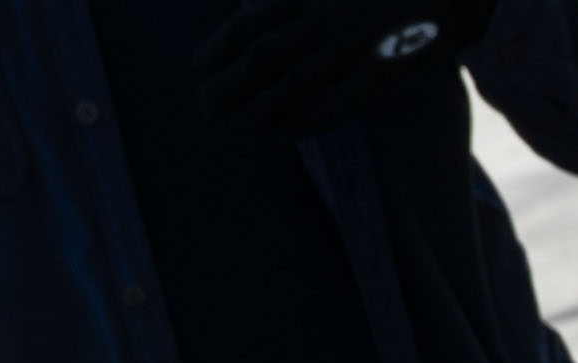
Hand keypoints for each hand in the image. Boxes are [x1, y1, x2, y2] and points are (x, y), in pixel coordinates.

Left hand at [201, 0, 493, 139]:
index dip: (219, 47)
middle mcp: (327, 17)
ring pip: (290, 83)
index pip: (252, 22)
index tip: (199, 68)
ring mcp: (353, 46)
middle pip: (263, 56)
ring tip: (228, 128)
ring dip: (254, 109)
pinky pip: (331, 104)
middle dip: (228, 84)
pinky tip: (277, 134)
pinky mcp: (379, 75)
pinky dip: (300, 122)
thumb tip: (261, 15)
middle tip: (205, 108)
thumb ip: (302, 0)